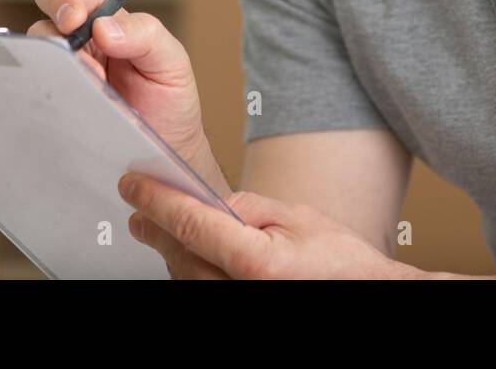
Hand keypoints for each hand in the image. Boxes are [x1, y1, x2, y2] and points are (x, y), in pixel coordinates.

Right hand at [29, 0, 214, 172]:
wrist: (169, 149)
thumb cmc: (169, 98)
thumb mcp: (170, 58)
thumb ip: (145, 34)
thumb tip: (103, 27)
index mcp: (99, 21)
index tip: (75, 20)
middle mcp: (74, 47)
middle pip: (41, 29)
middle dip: (53, 40)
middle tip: (79, 62)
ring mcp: (62, 80)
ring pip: (37, 67)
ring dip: (62, 77)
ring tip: (96, 94)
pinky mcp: (57, 110)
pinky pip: (38, 101)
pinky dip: (55, 104)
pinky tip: (81, 113)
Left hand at [119, 172, 420, 278]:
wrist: (361, 293)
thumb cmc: (340, 262)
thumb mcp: (296, 217)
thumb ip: (246, 207)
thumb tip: (209, 202)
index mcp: (257, 263)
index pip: (192, 225)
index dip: (158, 201)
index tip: (134, 185)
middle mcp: (240, 292)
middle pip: (180, 254)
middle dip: (157, 226)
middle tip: (137, 204)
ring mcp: (237, 304)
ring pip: (184, 277)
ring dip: (170, 249)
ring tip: (155, 226)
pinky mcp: (236, 309)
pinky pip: (200, 290)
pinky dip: (188, 271)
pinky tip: (185, 255)